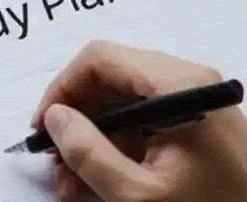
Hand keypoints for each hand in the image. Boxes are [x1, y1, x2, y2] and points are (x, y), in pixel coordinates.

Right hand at [33, 41, 246, 201]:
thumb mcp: (139, 194)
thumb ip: (89, 153)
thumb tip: (55, 119)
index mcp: (179, 85)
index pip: (100, 59)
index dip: (61, 90)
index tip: (42, 129)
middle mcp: (190, 82)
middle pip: (111, 80)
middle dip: (76, 121)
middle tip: (54, 164)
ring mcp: (199, 103)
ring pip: (126, 105)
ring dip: (95, 140)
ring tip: (74, 184)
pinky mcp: (204, 126)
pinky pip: (149, 124)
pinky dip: (120, 149)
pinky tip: (103, 183)